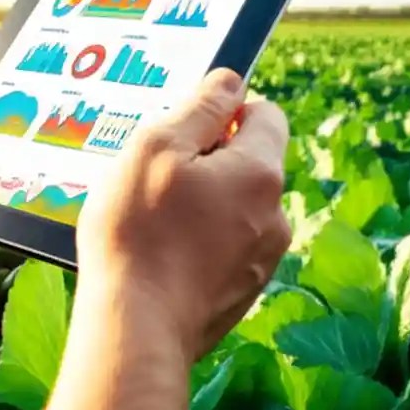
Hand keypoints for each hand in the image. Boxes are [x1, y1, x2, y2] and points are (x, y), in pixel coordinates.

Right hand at [76, 68, 290, 360]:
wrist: (135, 329)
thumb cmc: (139, 232)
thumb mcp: (158, 146)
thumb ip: (200, 107)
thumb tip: (230, 81)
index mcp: (260, 172)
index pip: (265, 113)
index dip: (226, 109)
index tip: (186, 125)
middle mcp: (274, 215)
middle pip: (248, 162)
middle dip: (207, 158)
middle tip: (154, 173)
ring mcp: (261, 259)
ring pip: (234, 207)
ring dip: (200, 201)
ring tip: (149, 217)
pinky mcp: (241, 292)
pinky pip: (224, 246)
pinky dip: (197, 240)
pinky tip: (157, 251)